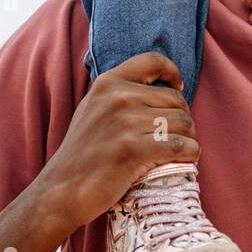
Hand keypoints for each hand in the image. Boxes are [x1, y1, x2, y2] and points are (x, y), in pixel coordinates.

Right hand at [37, 52, 198, 230]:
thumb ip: (118, 95)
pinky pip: (181, 145)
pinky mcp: (133, 150)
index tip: (177, 87)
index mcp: (107, 83)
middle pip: (176, 99)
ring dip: (190, 138)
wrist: (61, 191)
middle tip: (178, 136)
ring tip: (183, 150)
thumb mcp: (92, 110)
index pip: (152, 60)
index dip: (172, 71)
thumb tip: (159, 88)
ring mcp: (125, 123)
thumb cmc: (81, 155)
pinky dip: (191, 153)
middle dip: (184, 118)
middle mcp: (117, 97)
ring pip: (183, 122)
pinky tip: (187, 160)